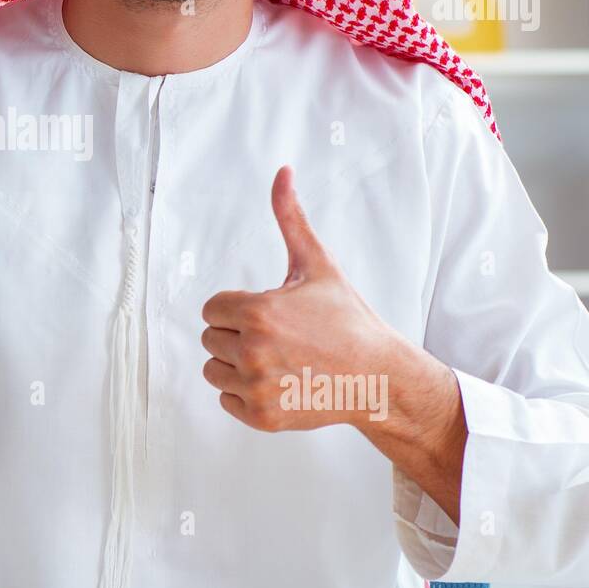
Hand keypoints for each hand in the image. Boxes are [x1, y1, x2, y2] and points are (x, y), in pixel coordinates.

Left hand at [200, 165, 414, 432]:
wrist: (377, 376)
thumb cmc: (347, 319)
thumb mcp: (317, 265)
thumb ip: (290, 218)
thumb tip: (282, 172)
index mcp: (258, 312)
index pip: (212, 308)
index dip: (237, 307)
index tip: (269, 313)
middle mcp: (252, 351)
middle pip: (211, 338)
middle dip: (237, 334)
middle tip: (280, 338)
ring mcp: (255, 387)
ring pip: (214, 370)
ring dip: (236, 365)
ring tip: (278, 360)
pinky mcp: (261, 416)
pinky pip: (226, 400)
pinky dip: (245, 394)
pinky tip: (279, 383)